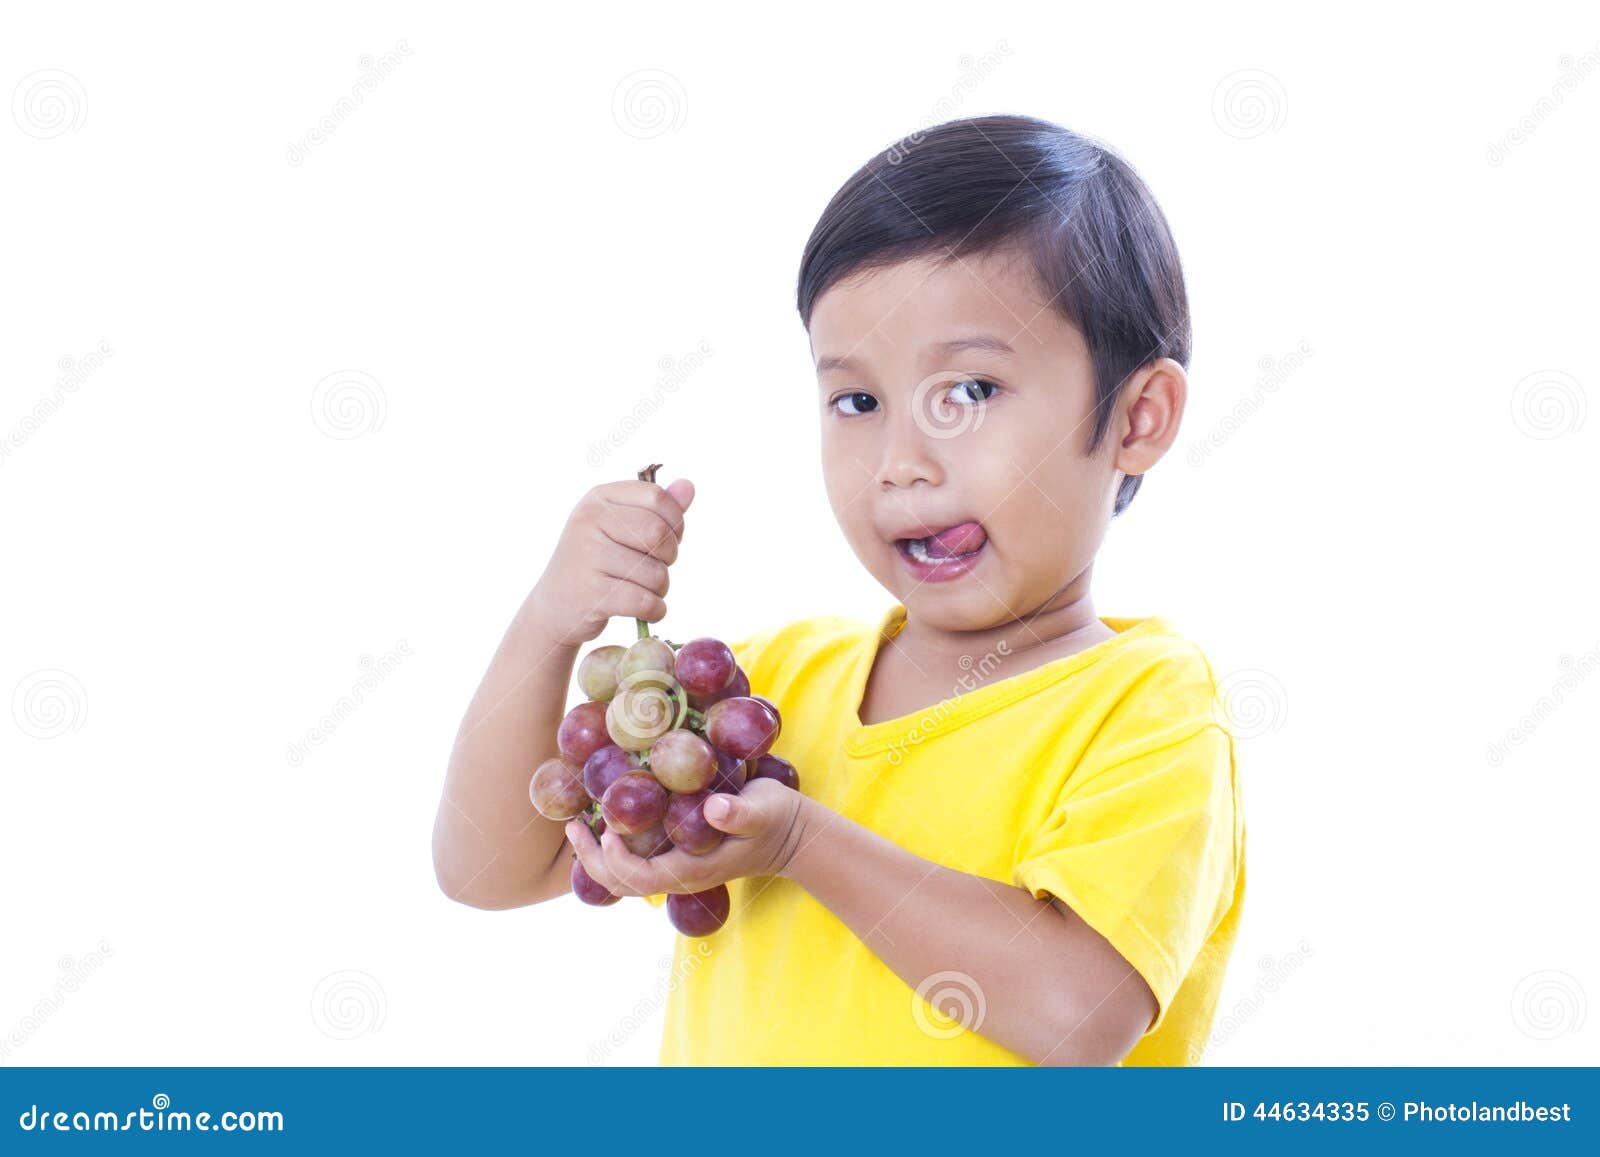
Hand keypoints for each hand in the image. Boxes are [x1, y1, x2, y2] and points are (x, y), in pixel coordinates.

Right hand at [526, 477, 693, 646]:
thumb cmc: (596, 562)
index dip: (675, 522)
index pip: (657, 498)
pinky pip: (646, 601)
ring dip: (660, 588)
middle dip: (669, 557)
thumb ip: (657, 508)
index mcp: (599, 498)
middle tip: (655, 567)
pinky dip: (655, 609)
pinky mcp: (593, 593)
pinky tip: (646, 609)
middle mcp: (590, 521)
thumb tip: (688, 487)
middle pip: (659, 534)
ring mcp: (588, 556)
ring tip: (643, 589)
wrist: (554, 606)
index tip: (665, 539)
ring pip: (656, 573)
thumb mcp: (620, 527)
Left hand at [564, 778, 812, 897]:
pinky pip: (636, 861)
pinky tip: (604, 821)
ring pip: (625, 877)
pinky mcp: (677, 855)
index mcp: (694, 871)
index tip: (605, 829)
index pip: (641, 877)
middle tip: (573, 825)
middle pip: (623, 884)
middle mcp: (679, 875)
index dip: (617, 860)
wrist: (791, 835)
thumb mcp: (764, 810)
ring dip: (597, 856)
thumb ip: (741, 813)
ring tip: (577, 824)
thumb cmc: (776, 820)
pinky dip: (613, 848)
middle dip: (592, 859)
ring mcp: (677, 868)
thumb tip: (711, 809)